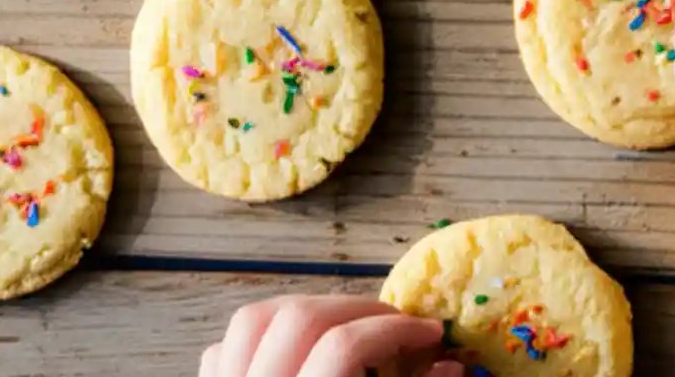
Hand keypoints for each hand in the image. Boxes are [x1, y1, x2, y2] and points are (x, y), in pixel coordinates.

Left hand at [199, 295, 463, 376]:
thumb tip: (451, 365)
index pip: (342, 348)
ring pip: (253, 320)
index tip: (429, 334)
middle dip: (356, 309)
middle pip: (297, 319)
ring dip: (307, 308)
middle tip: (396, 323)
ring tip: (348, 323)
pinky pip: (223, 350)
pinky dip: (260, 338)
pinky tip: (294, 352)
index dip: (392, 331)